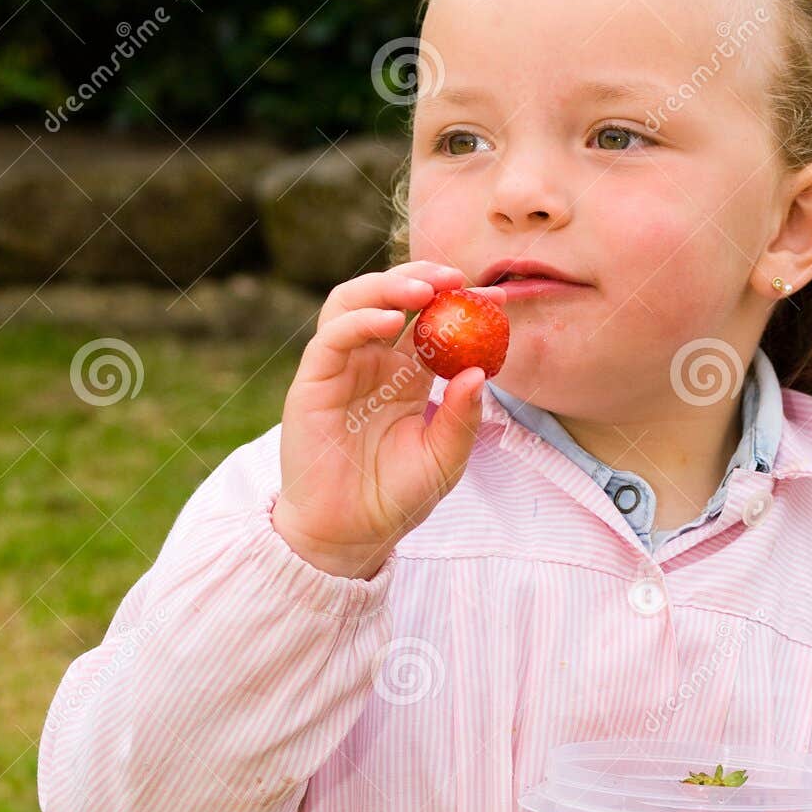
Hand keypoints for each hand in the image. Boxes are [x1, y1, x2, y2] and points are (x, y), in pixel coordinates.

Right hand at [273, 261, 507, 576]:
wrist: (350, 532)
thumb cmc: (398, 496)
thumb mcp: (445, 457)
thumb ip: (462, 417)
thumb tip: (481, 371)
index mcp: (407, 375)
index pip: (433, 322)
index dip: (462, 303)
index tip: (497, 296)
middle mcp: (373, 362)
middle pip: (391, 298)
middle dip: (424, 278)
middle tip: (457, 278)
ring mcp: (342, 367)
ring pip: (354, 302)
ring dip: (388, 286)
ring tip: (424, 291)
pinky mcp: (313, 380)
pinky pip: (333, 336)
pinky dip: (360, 320)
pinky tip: (391, 322)